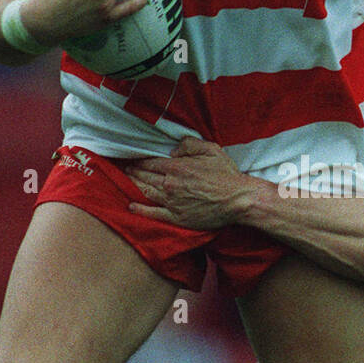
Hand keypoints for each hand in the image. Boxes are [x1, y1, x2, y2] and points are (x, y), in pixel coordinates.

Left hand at [128, 136, 254, 228]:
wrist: (238, 200)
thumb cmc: (226, 175)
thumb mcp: (211, 150)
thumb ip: (190, 144)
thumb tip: (174, 150)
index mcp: (177, 167)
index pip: (150, 162)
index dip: (139, 160)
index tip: (132, 158)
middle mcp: (170, 185)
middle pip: (145, 176)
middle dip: (134, 171)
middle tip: (126, 168)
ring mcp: (172, 203)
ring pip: (146, 192)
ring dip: (134, 185)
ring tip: (127, 180)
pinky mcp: (177, 218)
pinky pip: (153, 214)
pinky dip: (141, 209)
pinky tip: (132, 206)